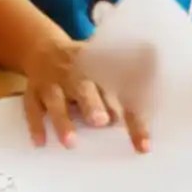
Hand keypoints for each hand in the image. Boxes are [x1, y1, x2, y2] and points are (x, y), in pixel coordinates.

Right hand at [22, 41, 144, 151]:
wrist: (42, 47)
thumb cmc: (85, 63)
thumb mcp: (107, 59)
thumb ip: (133, 71)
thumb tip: (159, 69)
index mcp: (98, 67)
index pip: (119, 91)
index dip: (132, 116)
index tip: (143, 143)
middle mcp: (75, 74)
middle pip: (84, 88)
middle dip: (92, 104)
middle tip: (100, 122)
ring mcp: (51, 83)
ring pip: (56, 100)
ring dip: (63, 120)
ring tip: (71, 142)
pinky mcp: (33, 91)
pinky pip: (32, 108)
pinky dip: (35, 124)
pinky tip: (41, 142)